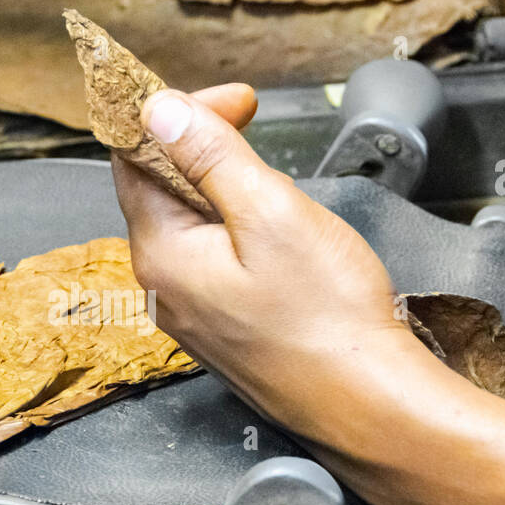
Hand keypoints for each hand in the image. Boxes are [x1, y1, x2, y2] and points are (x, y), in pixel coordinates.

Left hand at [112, 84, 424, 444]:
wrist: (368, 404)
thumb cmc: (328, 318)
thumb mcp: (271, 212)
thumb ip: (210, 157)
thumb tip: (159, 111)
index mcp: (161, 253)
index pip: (136, 158)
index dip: (178, 114)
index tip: (235, 100)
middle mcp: (163, 287)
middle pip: (158, 190)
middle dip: (200, 145)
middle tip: (252, 120)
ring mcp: (192, 313)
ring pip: (188, 225)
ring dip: (220, 186)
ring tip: (271, 177)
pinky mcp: (223, 329)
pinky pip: (212, 261)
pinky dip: (234, 228)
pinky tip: (276, 230)